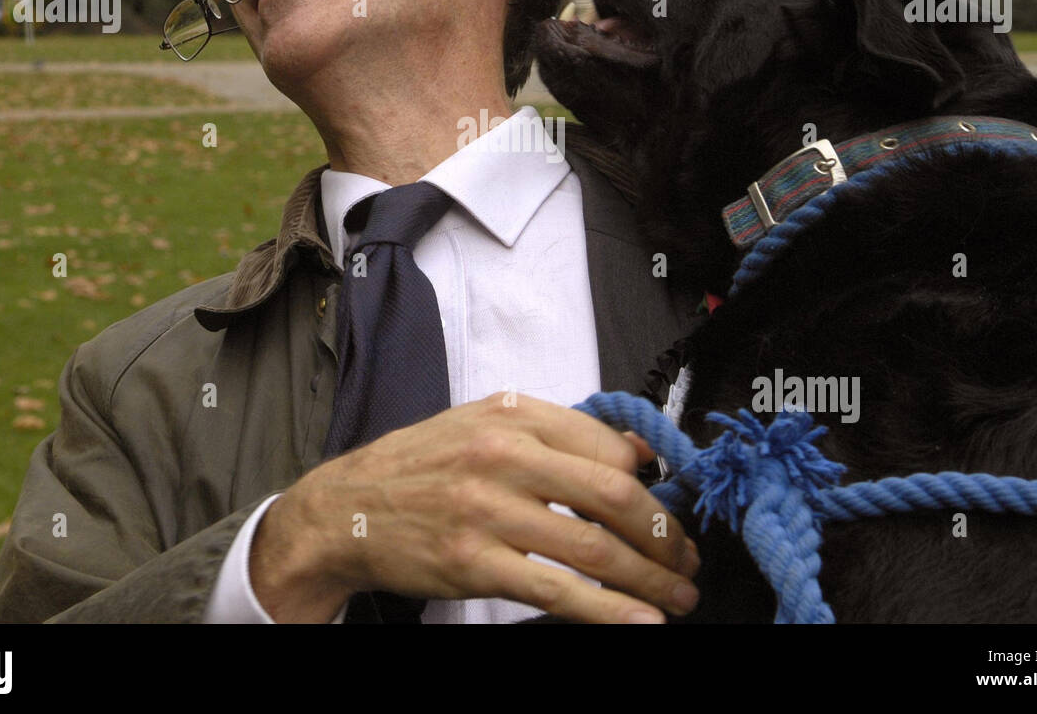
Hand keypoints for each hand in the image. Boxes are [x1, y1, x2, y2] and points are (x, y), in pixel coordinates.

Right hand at [249, 392, 700, 622]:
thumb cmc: (423, 466)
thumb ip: (556, 432)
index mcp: (513, 413)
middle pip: (614, 496)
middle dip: (666, 534)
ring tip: (679, 597)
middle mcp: (503, 454)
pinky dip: (609, 612)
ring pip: (594, 548)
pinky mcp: (475, 563)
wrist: (348, 508)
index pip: (609, 446)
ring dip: (651, 579)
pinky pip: (558, 591)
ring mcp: (488, 511)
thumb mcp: (484, 422)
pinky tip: (642, 622)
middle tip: (688, 558)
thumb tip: (635, 452)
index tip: (673, 506)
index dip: (655, 482)